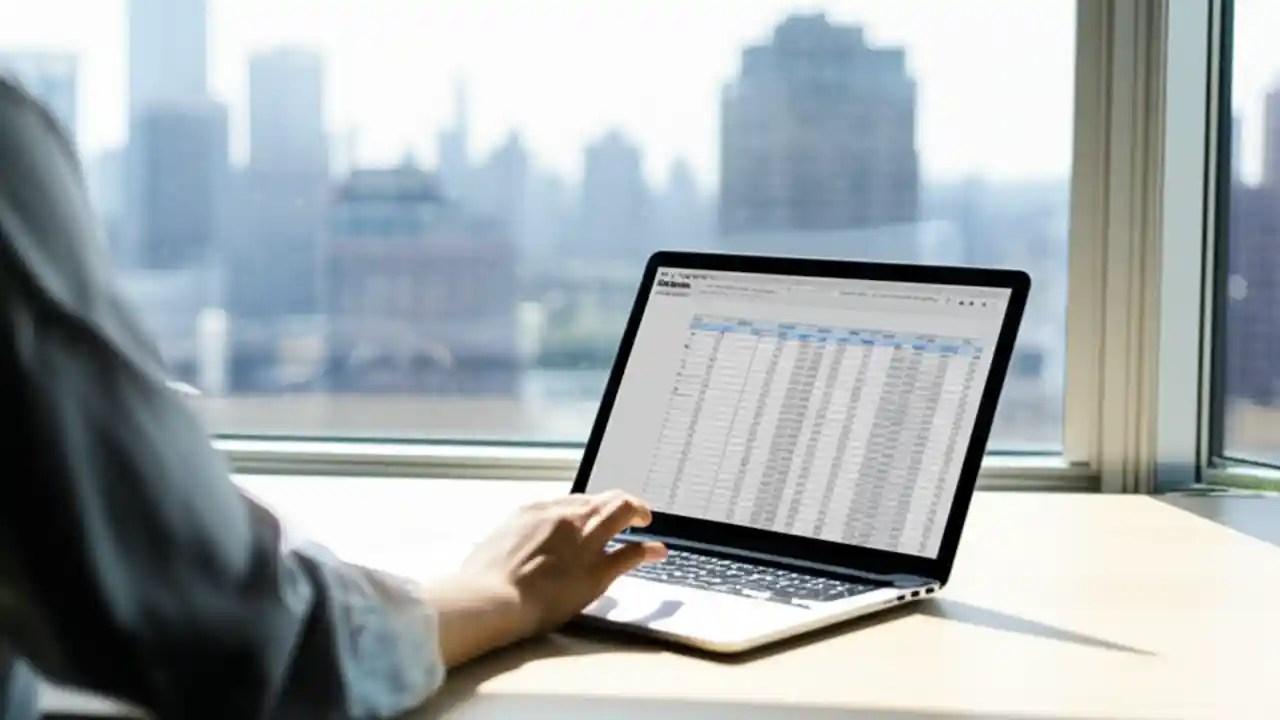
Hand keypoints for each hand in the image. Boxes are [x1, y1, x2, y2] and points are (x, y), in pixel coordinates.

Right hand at [423, 490, 666, 666]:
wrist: (490, 598)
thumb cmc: (481, 580)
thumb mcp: (494, 544)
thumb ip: (513, 540)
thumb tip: (511, 546)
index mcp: (536, 511)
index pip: (571, 502)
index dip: (585, 507)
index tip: (590, 513)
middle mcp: (565, 519)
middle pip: (600, 499)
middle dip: (616, 501)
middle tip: (627, 509)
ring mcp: (584, 542)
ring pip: (620, 513)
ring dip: (636, 511)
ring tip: (644, 518)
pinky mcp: (597, 571)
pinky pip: (631, 553)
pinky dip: (648, 550)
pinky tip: (657, 551)